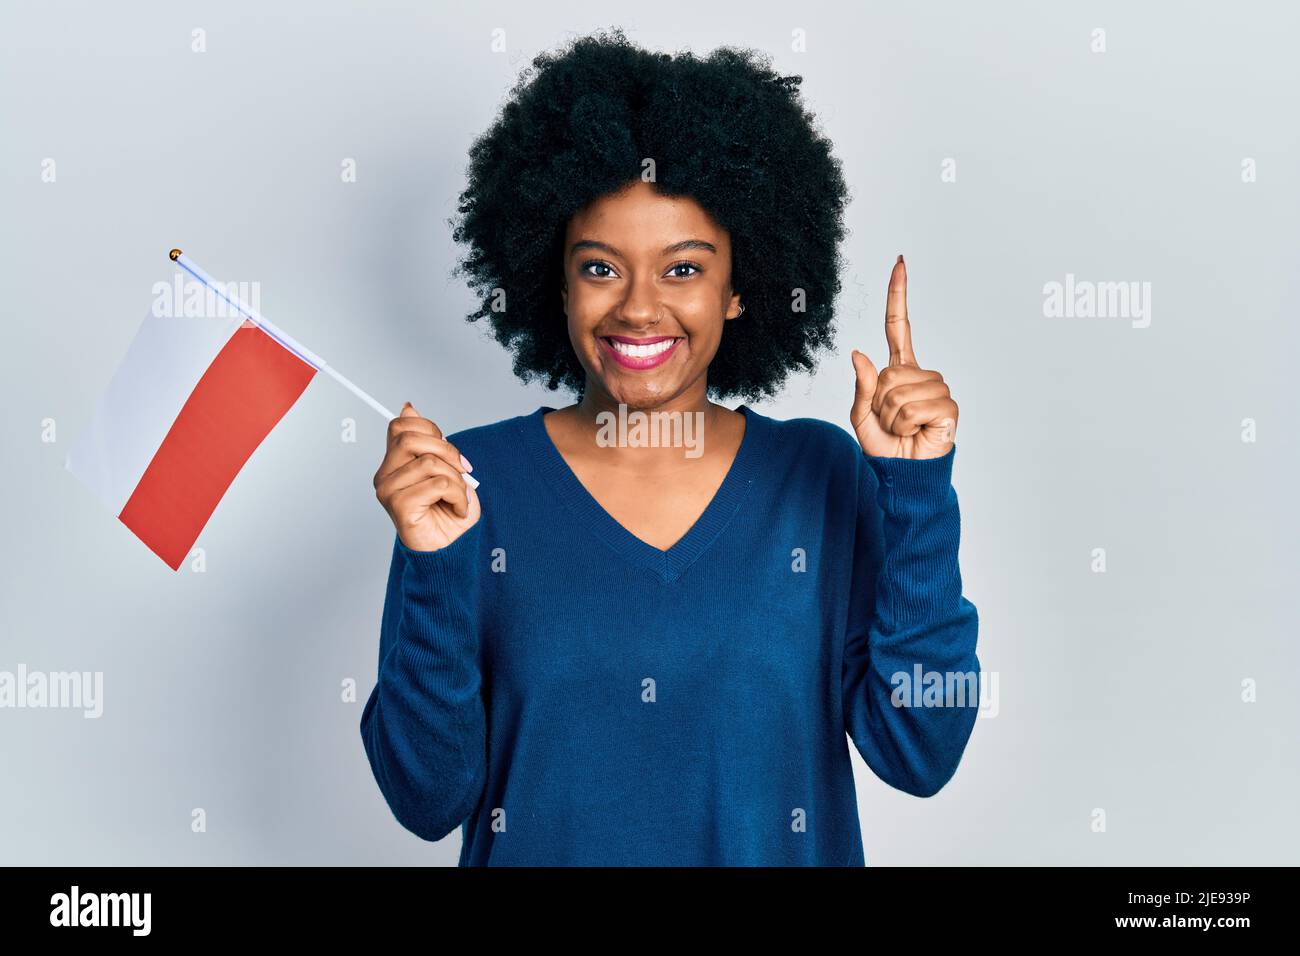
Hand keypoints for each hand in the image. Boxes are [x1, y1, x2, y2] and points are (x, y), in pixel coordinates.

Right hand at [374, 402, 479, 550]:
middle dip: (447, 451)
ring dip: (457, 479)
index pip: (400, 425)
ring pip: (430, 463)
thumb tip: (407, 407)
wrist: (453, 549)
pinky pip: (438, 484)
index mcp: (394, 464)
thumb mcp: (445, 468)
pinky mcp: (399, 507)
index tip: (450, 452)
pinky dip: (459, 495)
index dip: (430, 429)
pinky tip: (458, 509)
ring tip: (461, 496)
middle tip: (464, 470)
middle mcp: (385, 476)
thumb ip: (427, 441)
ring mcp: (388, 491)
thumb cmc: (449, 511)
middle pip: (410, 439)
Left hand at [850, 256, 957, 459]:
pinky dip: (906, 424)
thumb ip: (860, 386)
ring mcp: (937, 389)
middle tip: (890, 422)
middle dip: (879, 403)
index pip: (899, 327)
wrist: (904, 473)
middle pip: (889, 373)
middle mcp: (920, 375)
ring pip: (899, 391)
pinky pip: (914, 407)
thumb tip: (858, 353)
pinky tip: (916, 432)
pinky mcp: (948, 406)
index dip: (898, 296)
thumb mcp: (861, 416)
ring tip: (902, 429)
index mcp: (899, 371)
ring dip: (891, 417)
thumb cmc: (885, 446)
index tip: (899, 264)